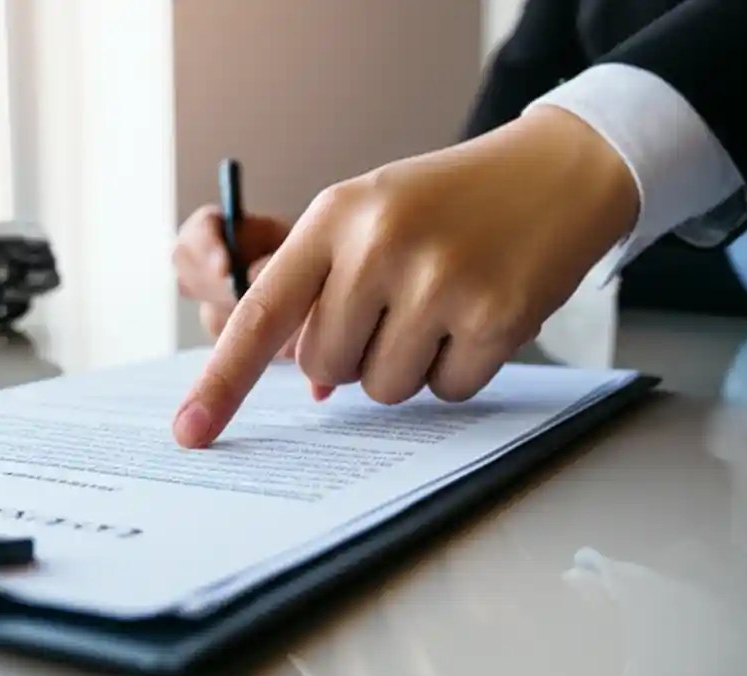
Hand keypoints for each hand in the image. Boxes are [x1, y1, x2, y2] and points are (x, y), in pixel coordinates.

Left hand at [173, 107, 638, 447]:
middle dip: (356, 352)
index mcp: (333, 216)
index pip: (261, 314)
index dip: (221, 381)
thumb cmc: (448, 204)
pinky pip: (447, 391)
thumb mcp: (372, 221)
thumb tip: (313, 387)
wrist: (556, 170)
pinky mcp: (495, 316)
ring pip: (384, 387)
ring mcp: (438, 280)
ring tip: (442, 302)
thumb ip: (327, 293)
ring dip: (409, 363)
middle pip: (326, 365)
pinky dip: (460, 369)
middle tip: (398, 302)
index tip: (190, 433)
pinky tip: (480, 314)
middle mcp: (379, 244)